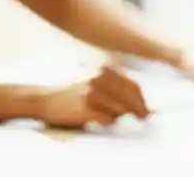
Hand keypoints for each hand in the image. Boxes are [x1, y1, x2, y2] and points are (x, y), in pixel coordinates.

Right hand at [35, 66, 150, 128]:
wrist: (46, 99)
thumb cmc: (74, 94)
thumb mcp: (96, 84)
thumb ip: (116, 89)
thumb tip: (140, 104)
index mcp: (105, 71)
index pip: (132, 86)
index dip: (142, 100)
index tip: (147, 111)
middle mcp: (100, 79)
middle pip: (129, 97)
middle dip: (139, 110)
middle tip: (144, 118)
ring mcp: (93, 92)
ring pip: (119, 110)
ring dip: (120, 117)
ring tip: (116, 118)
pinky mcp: (85, 107)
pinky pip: (106, 119)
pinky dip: (107, 122)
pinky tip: (101, 120)